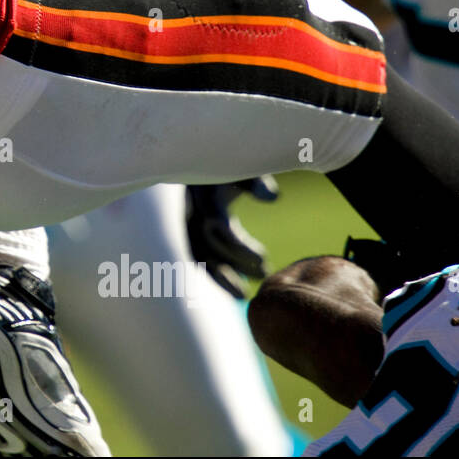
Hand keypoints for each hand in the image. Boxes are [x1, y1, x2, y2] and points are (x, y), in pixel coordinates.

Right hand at [185, 177, 276, 298]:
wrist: (197, 163)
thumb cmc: (229, 166)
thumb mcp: (246, 169)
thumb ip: (258, 182)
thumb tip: (272, 198)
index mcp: (208, 199)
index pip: (223, 231)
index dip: (243, 250)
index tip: (264, 259)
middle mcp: (192, 215)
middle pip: (211, 249)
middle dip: (237, 266)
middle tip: (265, 273)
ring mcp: (186, 225)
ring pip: (198, 258)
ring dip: (220, 278)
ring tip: (241, 294)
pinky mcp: (185, 232)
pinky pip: (195, 257)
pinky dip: (210, 273)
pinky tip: (227, 285)